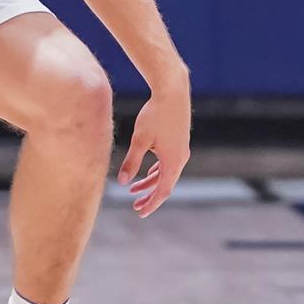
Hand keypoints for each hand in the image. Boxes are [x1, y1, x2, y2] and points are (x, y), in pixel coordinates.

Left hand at [117, 80, 189, 217]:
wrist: (172, 91)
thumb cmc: (155, 114)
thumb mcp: (140, 139)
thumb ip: (131, 161)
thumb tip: (121, 182)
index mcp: (173, 161)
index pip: (163, 191)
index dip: (151, 204)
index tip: (140, 212)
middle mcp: (181, 158)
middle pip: (165, 185)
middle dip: (150, 196)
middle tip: (136, 207)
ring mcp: (182, 150)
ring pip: (166, 173)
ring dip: (151, 182)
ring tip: (133, 189)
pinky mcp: (179, 142)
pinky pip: (168, 163)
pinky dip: (157, 171)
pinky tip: (146, 171)